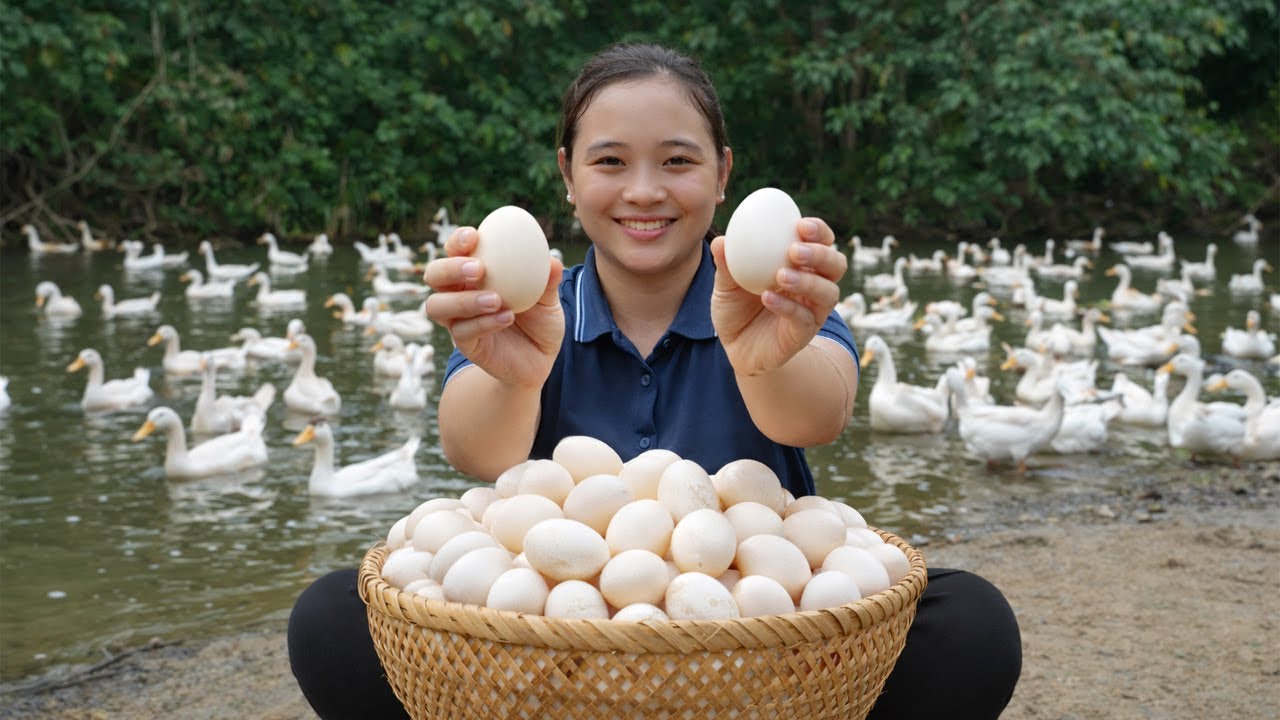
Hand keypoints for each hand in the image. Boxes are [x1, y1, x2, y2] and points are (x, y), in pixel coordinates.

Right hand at [423, 227, 564, 387]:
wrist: (541, 358)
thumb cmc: (540, 320)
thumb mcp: (549, 300)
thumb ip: (548, 281)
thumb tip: (554, 262)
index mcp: (475, 274)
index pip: (455, 250)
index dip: (457, 241)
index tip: (474, 236)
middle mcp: (459, 293)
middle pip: (434, 274)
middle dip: (450, 268)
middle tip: (478, 269)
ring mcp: (459, 319)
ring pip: (437, 306)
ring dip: (463, 300)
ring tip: (496, 300)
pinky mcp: (465, 344)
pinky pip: (462, 331)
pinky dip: (484, 322)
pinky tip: (507, 317)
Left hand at [710, 217, 846, 376]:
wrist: (735, 347)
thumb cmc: (736, 308)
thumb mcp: (725, 285)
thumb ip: (726, 264)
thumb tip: (719, 241)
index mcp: (801, 265)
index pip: (822, 242)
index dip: (819, 230)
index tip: (800, 224)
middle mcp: (814, 286)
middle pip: (836, 264)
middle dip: (821, 254)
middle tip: (795, 250)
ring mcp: (812, 311)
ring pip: (828, 293)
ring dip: (808, 281)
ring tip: (781, 276)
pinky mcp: (804, 334)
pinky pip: (804, 318)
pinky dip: (788, 306)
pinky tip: (767, 297)